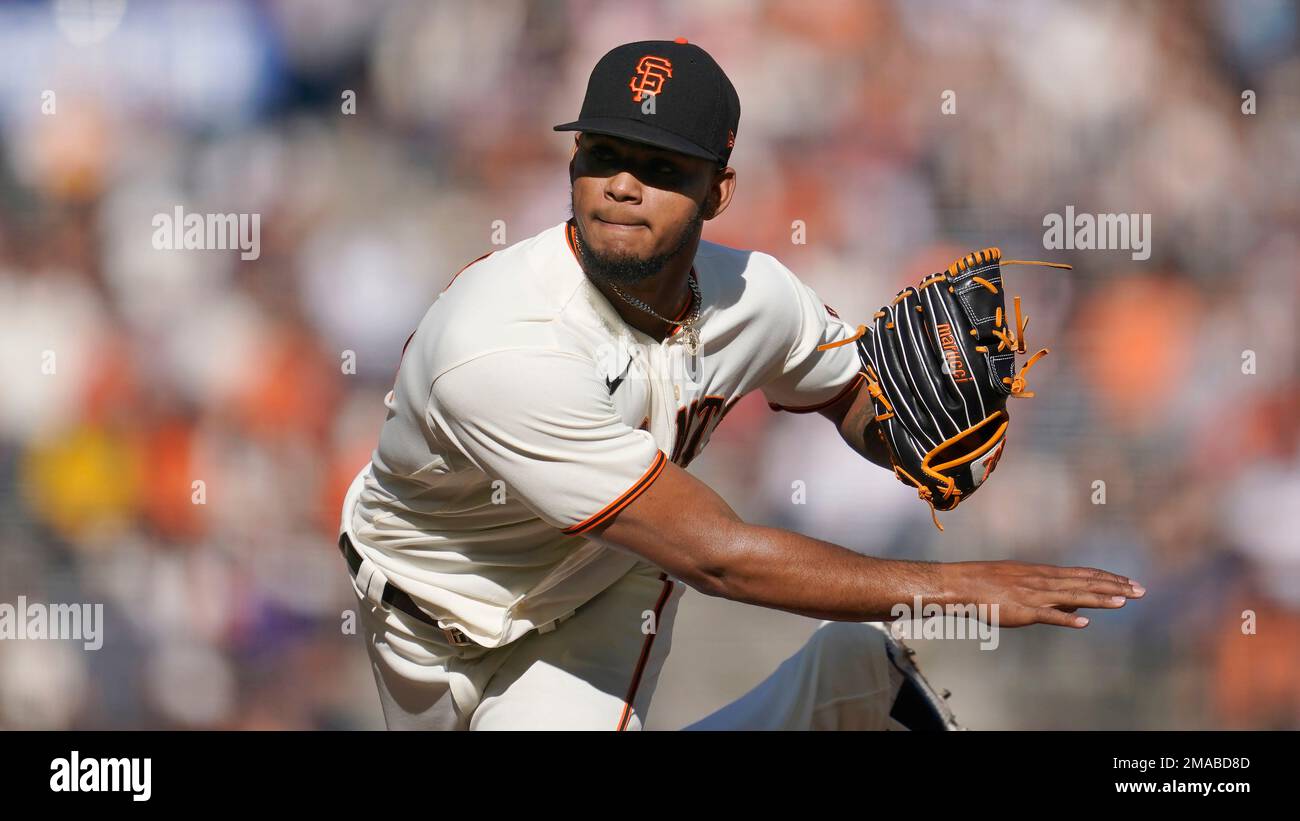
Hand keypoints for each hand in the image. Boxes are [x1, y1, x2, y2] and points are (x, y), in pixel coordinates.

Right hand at [939, 560, 1144, 627]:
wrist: (964, 583)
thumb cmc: (991, 583)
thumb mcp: (1024, 581)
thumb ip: (1052, 593)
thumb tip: (1077, 605)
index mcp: (1045, 573)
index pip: (1085, 574)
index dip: (1109, 579)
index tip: (1130, 582)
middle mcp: (1045, 581)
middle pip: (1086, 583)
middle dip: (1115, 587)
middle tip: (1140, 591)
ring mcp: (1035, 595)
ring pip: (1073, 596)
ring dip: (1099, 599)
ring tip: (1123, 602)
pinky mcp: (1023, 610)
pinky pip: (1048, 615)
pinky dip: (1066, 618)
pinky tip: (1084, 623)